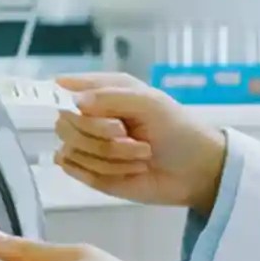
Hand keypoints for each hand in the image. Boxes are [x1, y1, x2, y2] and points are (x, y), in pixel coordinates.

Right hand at [54, 73, 227, 215]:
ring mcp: (89, 145)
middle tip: (126, 134)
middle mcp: (91, 116)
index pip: (67, 88)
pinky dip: (102, 171)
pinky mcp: (90, 172)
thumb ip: (110, 96)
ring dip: (111, 155)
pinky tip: (127, 170)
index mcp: (105, 91)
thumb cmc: (177, 129)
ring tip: (141, 154)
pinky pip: (75, 169)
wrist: (195, 171)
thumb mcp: (149, 102)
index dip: (72, 99)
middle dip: (97, 132)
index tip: (91, 108)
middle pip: (64, 122)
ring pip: (72, 147)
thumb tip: (75, 101)